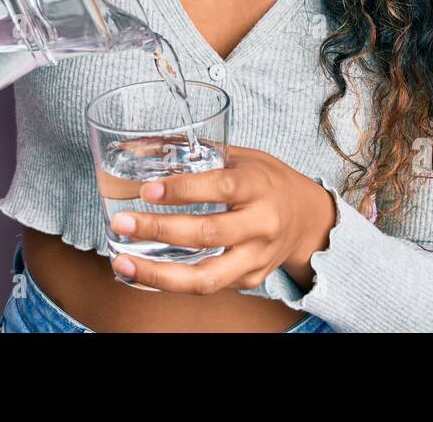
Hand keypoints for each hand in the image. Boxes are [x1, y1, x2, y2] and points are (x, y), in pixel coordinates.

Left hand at [107, 144, 336, 293]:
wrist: (309, 219)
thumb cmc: (269, 182)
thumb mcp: (245, 158)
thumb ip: (202, 155)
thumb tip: (144, 145)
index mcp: (259, 186)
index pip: (221, 188)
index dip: (183, 190)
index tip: (148, 190)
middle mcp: (261, 225)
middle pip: (208, 233)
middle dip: (160, 229)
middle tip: (123, 223)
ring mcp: (256, 258)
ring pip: (206, 277)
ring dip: (159, 274)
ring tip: (123, 263)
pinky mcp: (250, 280)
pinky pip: (207, 286)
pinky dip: (171, 282)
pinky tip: (142, 272)